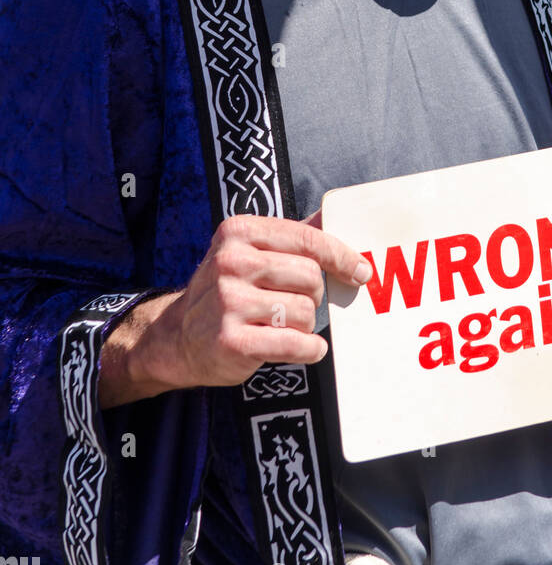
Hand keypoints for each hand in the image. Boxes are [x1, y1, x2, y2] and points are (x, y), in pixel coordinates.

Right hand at [99, 213, 371, 405]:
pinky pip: (294, 343)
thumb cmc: (228, 291)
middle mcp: (231, 262)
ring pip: (306, 311)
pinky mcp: (231, 339)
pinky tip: (307, 349)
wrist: (177, 338)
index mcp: (239, 232)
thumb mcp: (250, 250)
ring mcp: (228, 301)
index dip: (340, 256)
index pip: (306, 238)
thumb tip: (336, 214)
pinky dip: (309, 349)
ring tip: (286, 326)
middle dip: (315, 295)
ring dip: (306, 324)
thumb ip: (293, 235)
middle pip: (311, 276)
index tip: (360, 270)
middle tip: (299, 304)